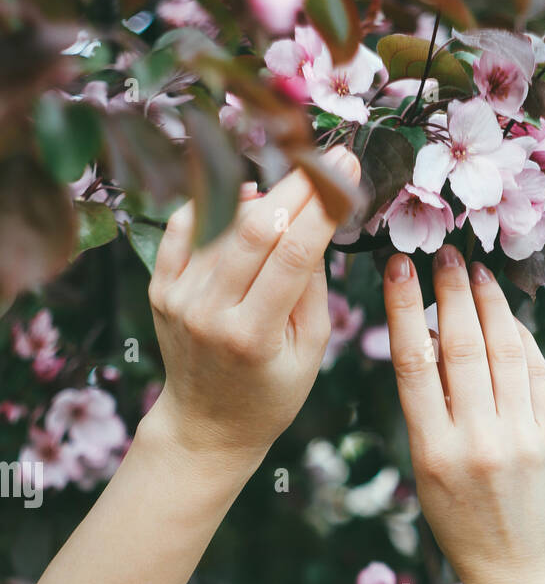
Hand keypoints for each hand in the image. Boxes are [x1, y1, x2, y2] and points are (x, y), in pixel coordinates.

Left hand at [144, 147, 359, 464]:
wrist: (207, 424)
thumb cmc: (269, 392)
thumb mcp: (309, 352)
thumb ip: (313, 288)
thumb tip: (315, 220)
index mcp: (253, 337)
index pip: (293, 254)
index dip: (323, 204)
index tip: (345, 169)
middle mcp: (209, 314)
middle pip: (254, 228)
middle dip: (295, 185)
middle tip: (324, 159)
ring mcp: (178, 299)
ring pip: (220, 221)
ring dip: (259, 192)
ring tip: (290, 180)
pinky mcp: (160, 288)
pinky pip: (184, 227)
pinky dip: (214, 201)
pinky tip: (242, 195)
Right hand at [383, 246, 544, 583]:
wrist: (522, 575)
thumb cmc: (464, 526)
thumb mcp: (427, 477)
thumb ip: (428, 413)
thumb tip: (428, 338)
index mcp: (432, 453)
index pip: (413, 362)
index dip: (404, 307)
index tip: (399, 266)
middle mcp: (477, 442)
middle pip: (461, 345)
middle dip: (451, 289)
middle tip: (445, 251)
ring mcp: (521, 438)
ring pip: (503, 350)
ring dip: (489, 303)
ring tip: (476, 271)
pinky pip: (536, 373)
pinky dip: (521, 337)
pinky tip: (507, 316)